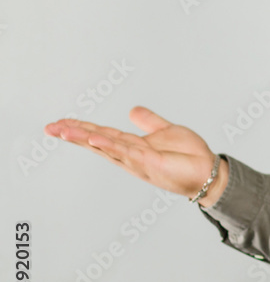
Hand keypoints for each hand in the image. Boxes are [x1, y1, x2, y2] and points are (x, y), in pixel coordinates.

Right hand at [44, 106, 228, 206]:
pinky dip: (109, 145)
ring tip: (62, 130)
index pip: (101, 135)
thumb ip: (149, 122)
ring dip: (83, 138)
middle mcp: (130, 156)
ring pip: (105, 146)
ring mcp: (137, 161)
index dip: (81, 129)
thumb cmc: (189, 156)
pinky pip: (125, 151)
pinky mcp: (149, 162)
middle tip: (50, 127)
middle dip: (73, 135)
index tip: (60, 123)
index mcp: (132, 147)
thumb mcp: (166, 131)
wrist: (208, 171)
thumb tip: (132, 110)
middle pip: (96, 142)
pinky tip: (93, 138)